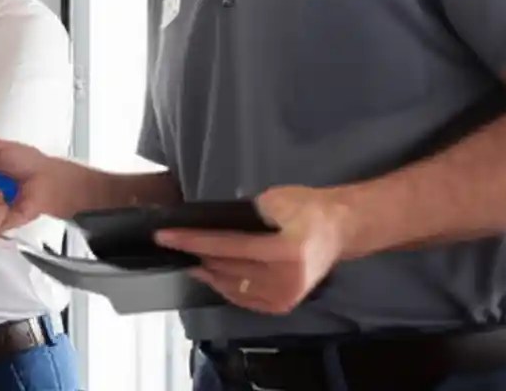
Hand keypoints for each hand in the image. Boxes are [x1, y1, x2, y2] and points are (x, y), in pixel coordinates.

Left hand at [154, 186, 355, 314]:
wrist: (340, 230)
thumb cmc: (309, 209)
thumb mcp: (277, 199)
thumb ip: (246, 213)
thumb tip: (212, 224)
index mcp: (286, 252)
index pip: (227, 247)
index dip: (192, 241)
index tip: (165, 236)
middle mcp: (285, 280)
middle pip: (227, 269)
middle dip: (197, 255)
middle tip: (171, 243)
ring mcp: (285, 297)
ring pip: (231, 287)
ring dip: (207, 273)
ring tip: (188, 257)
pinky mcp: (283, 305)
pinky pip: (243, 299)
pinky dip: (224, 286)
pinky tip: (210, 274)